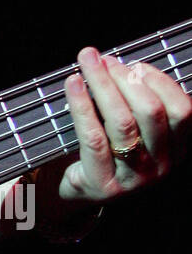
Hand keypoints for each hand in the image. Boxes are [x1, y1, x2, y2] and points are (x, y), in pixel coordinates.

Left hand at [55, 46, 190, 210]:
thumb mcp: (137, 131)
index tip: (135, 64)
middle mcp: (161, 165)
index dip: (159, 81)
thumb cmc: (110, 153)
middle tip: (103, 60)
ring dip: (103, 84)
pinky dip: (81, 104)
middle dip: (126, 78)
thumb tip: (127, 66)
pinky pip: (93, 137)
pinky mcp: (104, 183)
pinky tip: (74, 84)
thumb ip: (139, 103)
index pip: (182, 110)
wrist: (85, 193)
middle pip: (152, 111)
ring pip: (123, 122)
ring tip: (88, 63)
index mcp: (176, 148)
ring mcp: (134, 177)